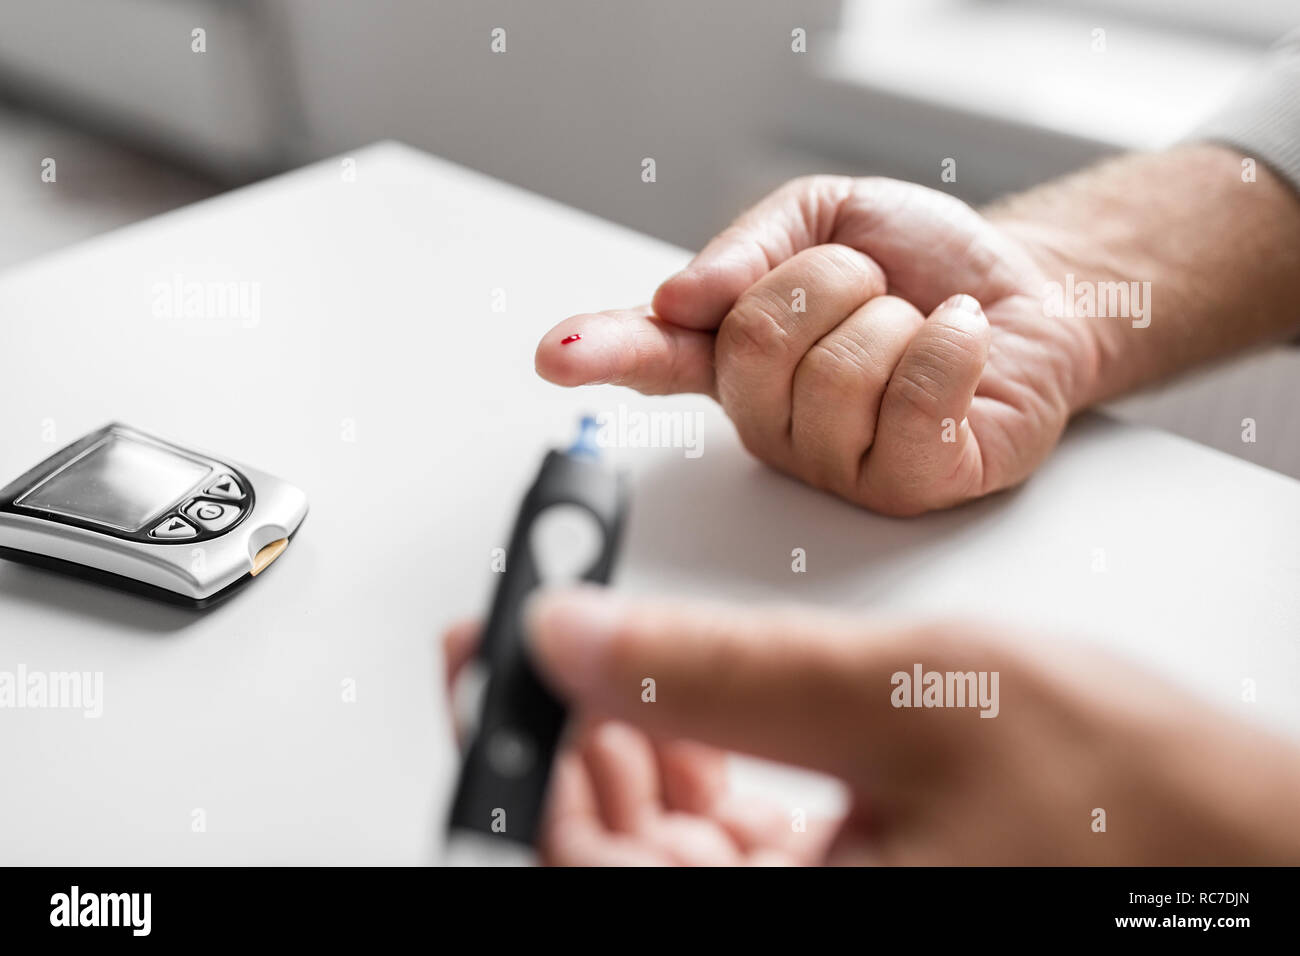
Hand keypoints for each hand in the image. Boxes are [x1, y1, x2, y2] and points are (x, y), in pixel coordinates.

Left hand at [505, 588, 1299, 864]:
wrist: (1228, 824)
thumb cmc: (1122, 792)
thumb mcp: (900, 697)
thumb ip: (722, 669)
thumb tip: (576, 632)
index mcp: (797, 921)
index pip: (587, 864)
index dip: (517, 758)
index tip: (484, 664)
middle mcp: (793, 922)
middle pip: (610, 847)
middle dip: (562, 733)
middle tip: (524, 638)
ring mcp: (811, 903)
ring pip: (659, 832)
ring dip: (619, 734)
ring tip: (593, 645)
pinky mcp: (833, 876)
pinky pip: (720, 825)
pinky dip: (685, 751)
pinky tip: (671, 692)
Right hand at [536, 176, 1098, 514]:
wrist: (1022, 292)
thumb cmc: (921, 264)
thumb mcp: (827, 215)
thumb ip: (748, 245)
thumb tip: (679, 294)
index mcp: (735, 355)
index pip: (655, 358)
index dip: (602, 352)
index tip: (556, 354)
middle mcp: (772, 421)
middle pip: (751, 345)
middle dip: (827, 280)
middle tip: (868, 284)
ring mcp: (836, 464)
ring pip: (834, 373)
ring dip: (894, 315)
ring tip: (916, 322)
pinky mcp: (910, 485)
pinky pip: (913, 402)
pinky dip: (951, 343)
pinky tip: (960, 343)